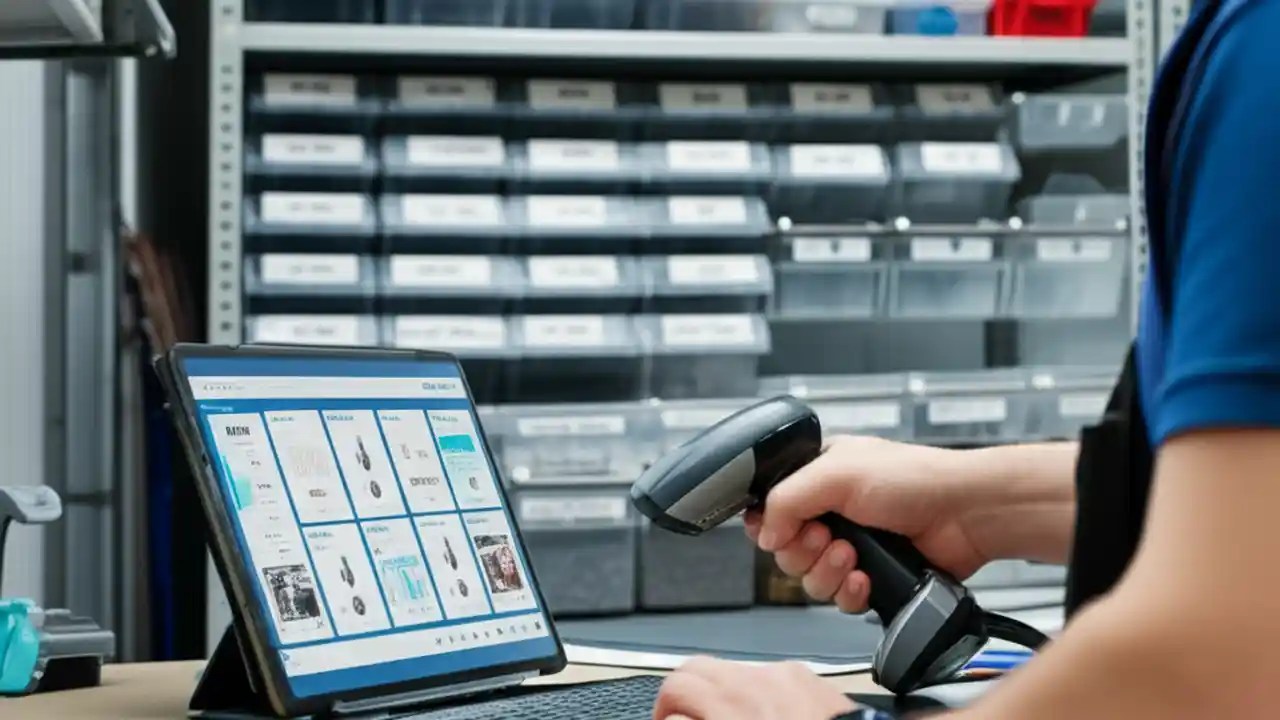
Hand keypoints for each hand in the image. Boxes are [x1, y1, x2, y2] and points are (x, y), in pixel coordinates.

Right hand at [653, 657, 856, 719]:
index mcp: (732, 707)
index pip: (676, 686)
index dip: (662, 707)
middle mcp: (755, 683)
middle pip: (698, 667)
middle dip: (685, 692)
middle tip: (686, 717)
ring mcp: (783, 675)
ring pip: (732, 669)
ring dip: (721, 690)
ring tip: (730, 717)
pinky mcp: (808, 677)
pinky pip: (768, 673)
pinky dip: (756, 689)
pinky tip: (767, 714)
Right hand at [745, 435, 989, 612]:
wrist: (966, 514)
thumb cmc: (914, 479)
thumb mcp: (836, 473)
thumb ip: (787, 499)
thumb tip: (764, 533)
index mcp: (819, 477)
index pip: (772, 509)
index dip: (770, 526)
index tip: (780, 531)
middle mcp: (832, 512)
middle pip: (787, 550)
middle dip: (804, 551)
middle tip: (827, 537)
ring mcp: (853, 546)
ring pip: (811, 579)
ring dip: (828, 572)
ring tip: (853, 556)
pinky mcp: (873, 576)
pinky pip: (840, 598)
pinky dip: (849, 592)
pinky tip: (866, 578)